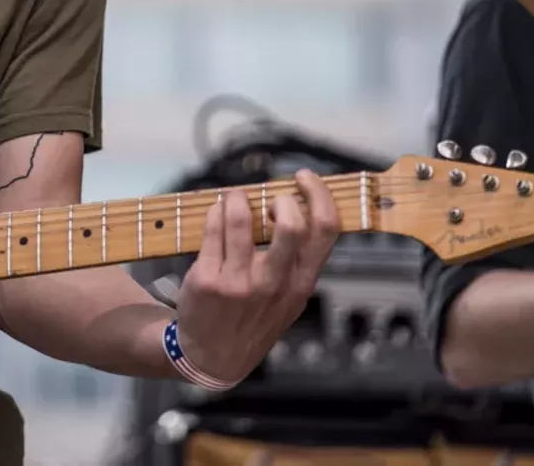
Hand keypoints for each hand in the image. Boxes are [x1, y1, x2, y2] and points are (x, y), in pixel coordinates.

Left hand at [173, 170, 340, 382]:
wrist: (211, 356)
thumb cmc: (253, 319)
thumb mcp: (288, 299)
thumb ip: (295, 260)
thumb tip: (295, 204)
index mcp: (301, 284)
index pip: (325, 230)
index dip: (319, 195)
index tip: (305, 178)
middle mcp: (274, 284)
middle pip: (291, 225)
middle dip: (280, 198)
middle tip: (269, 197)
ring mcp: (240, 282)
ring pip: (241, 219)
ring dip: (237, 199)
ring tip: (234, 200)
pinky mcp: (208, 279)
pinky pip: (213, 228)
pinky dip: (215, 212)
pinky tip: (216, 214)